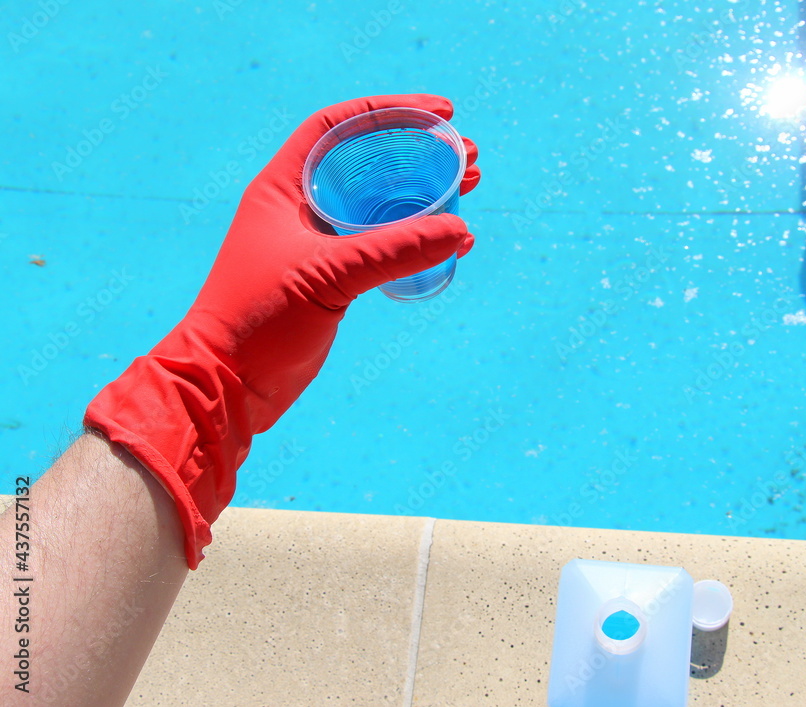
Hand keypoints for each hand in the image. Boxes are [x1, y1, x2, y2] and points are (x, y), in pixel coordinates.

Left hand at [85, 94, 480, 567]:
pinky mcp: (329, 280)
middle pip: (368, 162)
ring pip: (378, 204)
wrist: (227, 386)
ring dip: (422, 193)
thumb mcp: (329, 276)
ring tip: (468, 188)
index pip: (339, 126)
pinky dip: (414, 237)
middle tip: (468, 157)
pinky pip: (380, 244)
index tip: (442, 112)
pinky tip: (446, 239)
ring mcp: (315, 244)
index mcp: (283, 187)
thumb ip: (394, 250)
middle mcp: (299, 207)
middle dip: (420, 153)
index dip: (390, 110)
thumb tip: (458, 229)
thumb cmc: (258, 321)